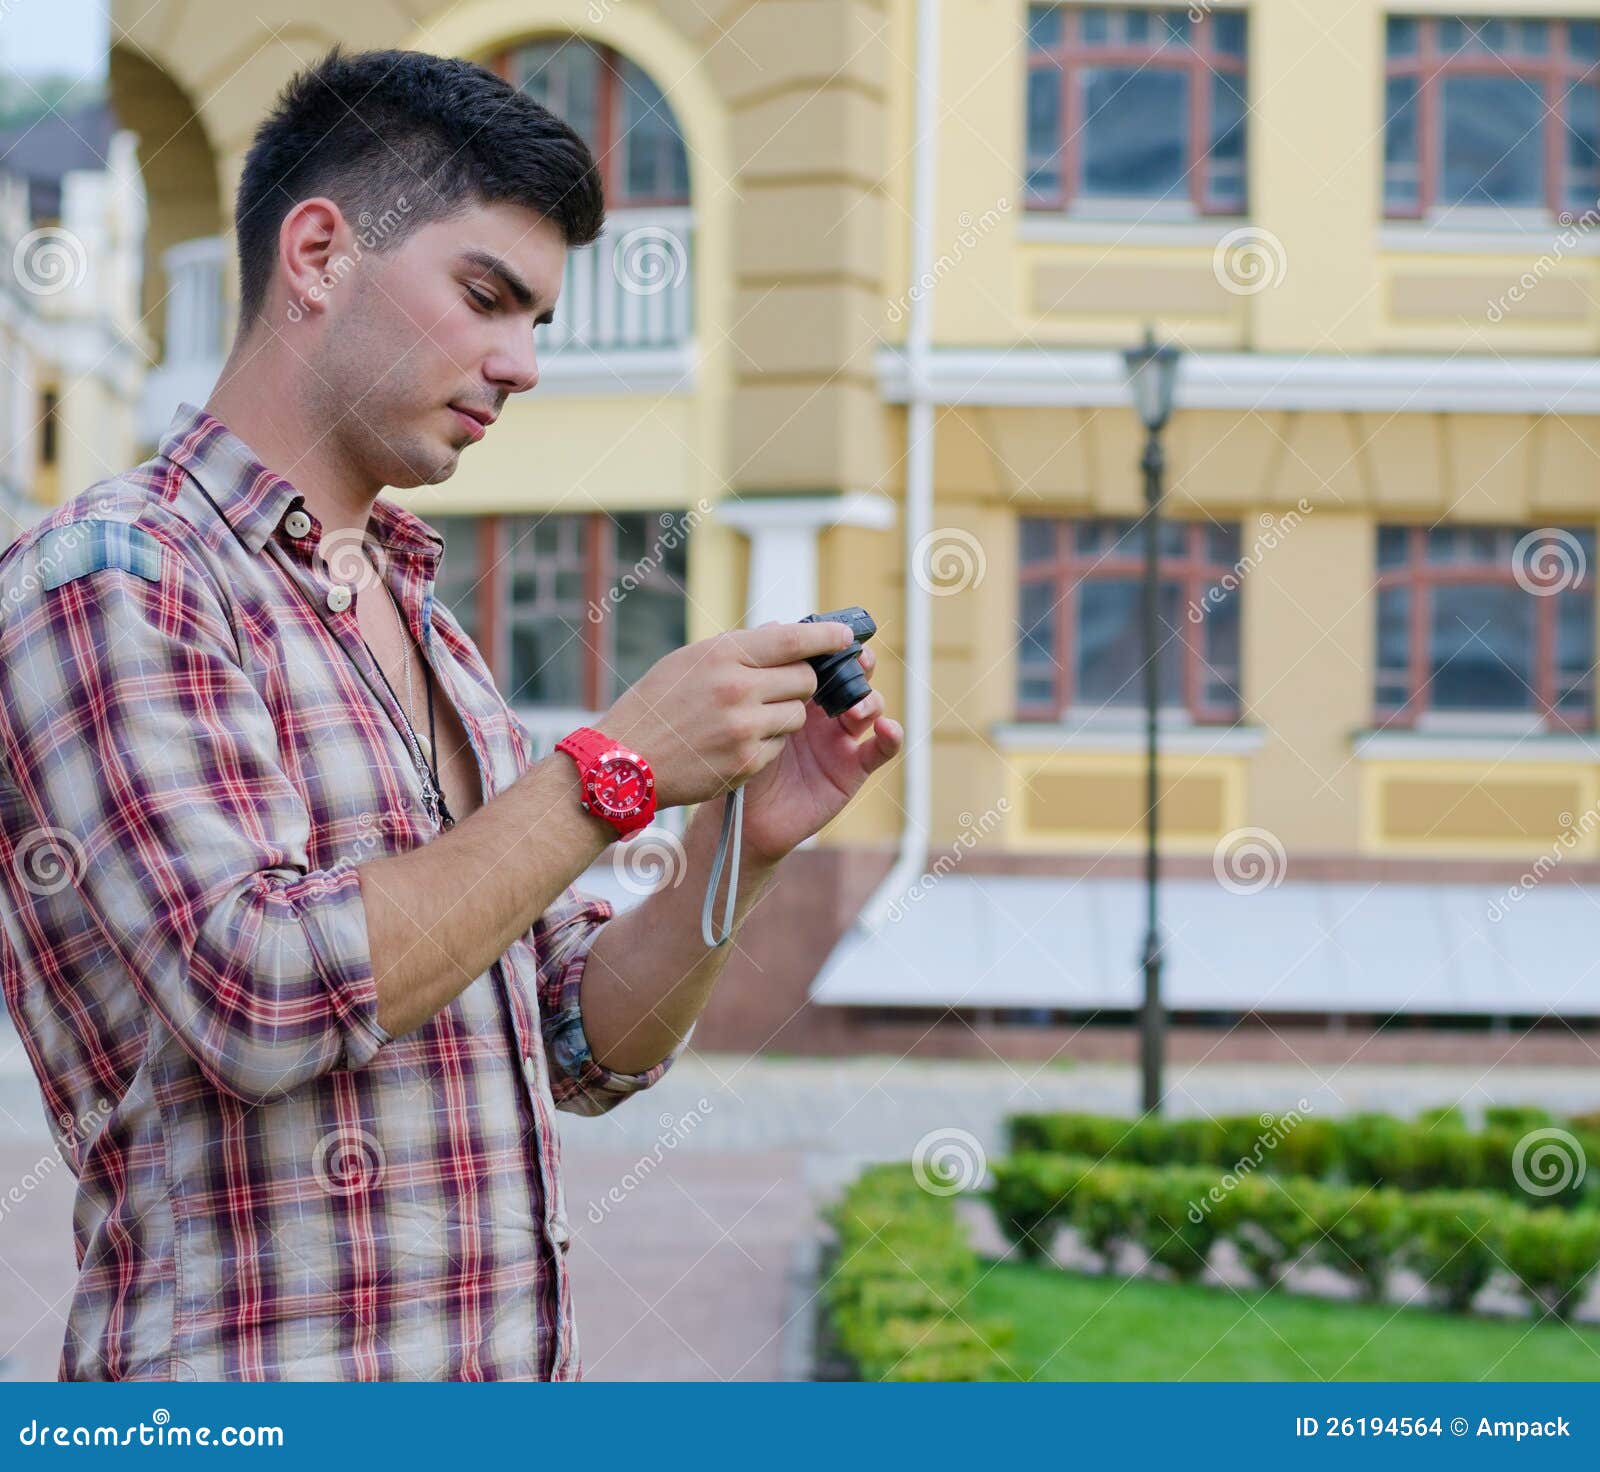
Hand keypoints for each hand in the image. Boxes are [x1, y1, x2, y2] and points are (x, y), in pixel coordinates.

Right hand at [597, 620, 861, 808]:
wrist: (623, 763)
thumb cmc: (654, 706)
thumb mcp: (688, 661)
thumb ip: (738, 648)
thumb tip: (783, 631)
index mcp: (722, 655)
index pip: (793, 640)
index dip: (826, 636)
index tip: (845, 635)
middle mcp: (737, 689)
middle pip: (804, 680)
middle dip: (803, 682)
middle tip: (785, 685)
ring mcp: (744, 728)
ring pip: (796, 715)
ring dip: (784, 715)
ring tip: (749, 717)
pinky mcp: (747, 762)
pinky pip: (779, 746)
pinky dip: (767, 743)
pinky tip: (736, 742)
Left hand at [737, 632, 902, 864]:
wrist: (737, 813)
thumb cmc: (735, 758)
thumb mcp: (742, 709)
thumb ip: (758, 670)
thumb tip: (775, 625)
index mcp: (798, 691)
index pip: (826, 658)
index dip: (835, 644)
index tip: (838, 634)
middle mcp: (824, 711)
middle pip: (855, 677)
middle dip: (860, 665)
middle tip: (856, 661)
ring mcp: (841, 738)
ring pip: (871, 706)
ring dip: (870, 700)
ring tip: (855, 708)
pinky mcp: (853, 768)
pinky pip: (880, 750)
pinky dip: (891, 736)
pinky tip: (886, 729)